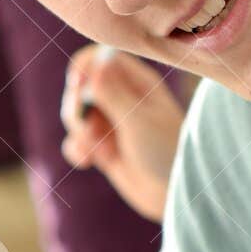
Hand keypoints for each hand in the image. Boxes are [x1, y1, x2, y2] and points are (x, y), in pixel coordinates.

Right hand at [60, 46, 184, 222]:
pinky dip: (78, 150)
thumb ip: (112, 92)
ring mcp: (113, 123)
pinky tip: (89, 163)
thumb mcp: (138, 120)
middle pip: (81, 86)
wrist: (173, 194)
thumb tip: (90, 62)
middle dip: (77, 107)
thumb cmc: (165, 152)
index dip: (84, 68)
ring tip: (97, 150)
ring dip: (78, 132)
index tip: (79, 86)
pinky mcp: (105, 147)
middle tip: (88, 127)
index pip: (100, 57)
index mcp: (137, 82)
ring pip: (77, 114)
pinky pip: (77, 141)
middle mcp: (123, 98)